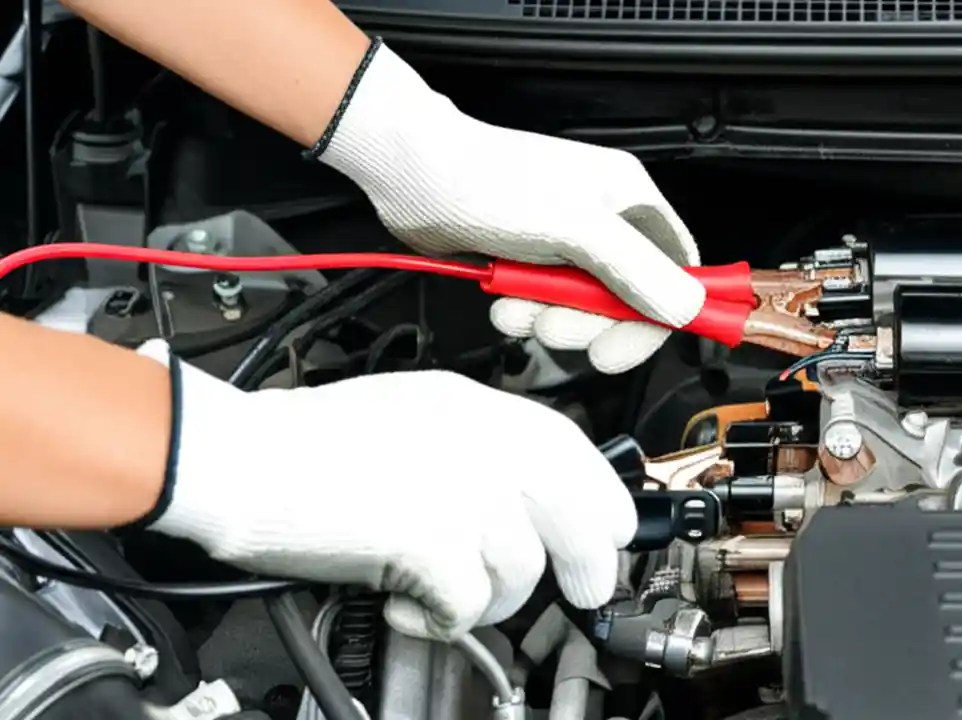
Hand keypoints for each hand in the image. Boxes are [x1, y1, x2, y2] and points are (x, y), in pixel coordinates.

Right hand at [136, 341, 636, 640]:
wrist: (238, 456)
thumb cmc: (307, 441)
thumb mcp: (413, 415)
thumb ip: (477, 447)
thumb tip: (525, 501)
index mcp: (478, 407)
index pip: (575, 452)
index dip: (603, 501)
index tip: (609, 532)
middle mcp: (482, 444)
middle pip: (583, 515)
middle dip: (591, 564)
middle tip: (584, 591)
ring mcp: (462, 491)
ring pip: (523, 572)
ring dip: (489, 599)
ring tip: (443, 594)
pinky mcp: (432, 541)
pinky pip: (470, 604)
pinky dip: (441, 620)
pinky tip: (409, 607)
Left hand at [315, 41, 702, 374]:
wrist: (414, 176)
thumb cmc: (489, 181)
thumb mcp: (576, 230)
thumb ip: (636, 271)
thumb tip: (686, 307)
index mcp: (630, 199)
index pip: (676, 268)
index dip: (664, 312)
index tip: (634, 342)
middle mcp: (605, 221)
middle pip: (628, 300)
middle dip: (591, 324)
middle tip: (558, 326)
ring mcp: (568, 243)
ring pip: (583, 311)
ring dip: (550, 320)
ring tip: (519, 305)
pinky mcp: (532, 261)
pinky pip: (546, 307)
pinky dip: (525, 312)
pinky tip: (503, 299)